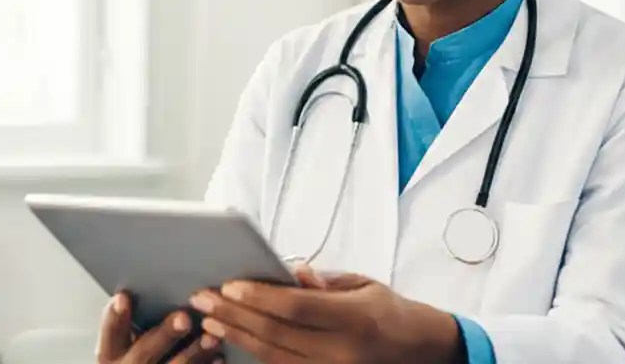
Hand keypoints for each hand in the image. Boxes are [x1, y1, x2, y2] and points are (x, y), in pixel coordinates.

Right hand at [96, 292, 222, 363]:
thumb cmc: (139, 357)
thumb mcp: (126, 342)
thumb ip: (134, 321)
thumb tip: (148, 282)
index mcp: (112, 354)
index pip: (111, 332)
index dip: (116, 316)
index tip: (124, 297)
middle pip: (143, 352)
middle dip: (165, 334)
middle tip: (184, 318)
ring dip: (194, 352)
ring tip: (212, 338)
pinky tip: (219, 356)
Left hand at [188, 270, 461, 363]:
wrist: (421, 354)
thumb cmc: (392, 313)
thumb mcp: (365, 285)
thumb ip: (325, 281)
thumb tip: (290, 270)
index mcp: (355, 320)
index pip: (295, 308)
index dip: (258, 297)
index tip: (228, 285)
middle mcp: (342, 352)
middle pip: (276, 334)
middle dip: (235, 315)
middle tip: (203, 299)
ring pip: (273, 357)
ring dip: (237, 337)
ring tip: (208, 321)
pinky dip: (255, 355)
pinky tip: (233, 342)